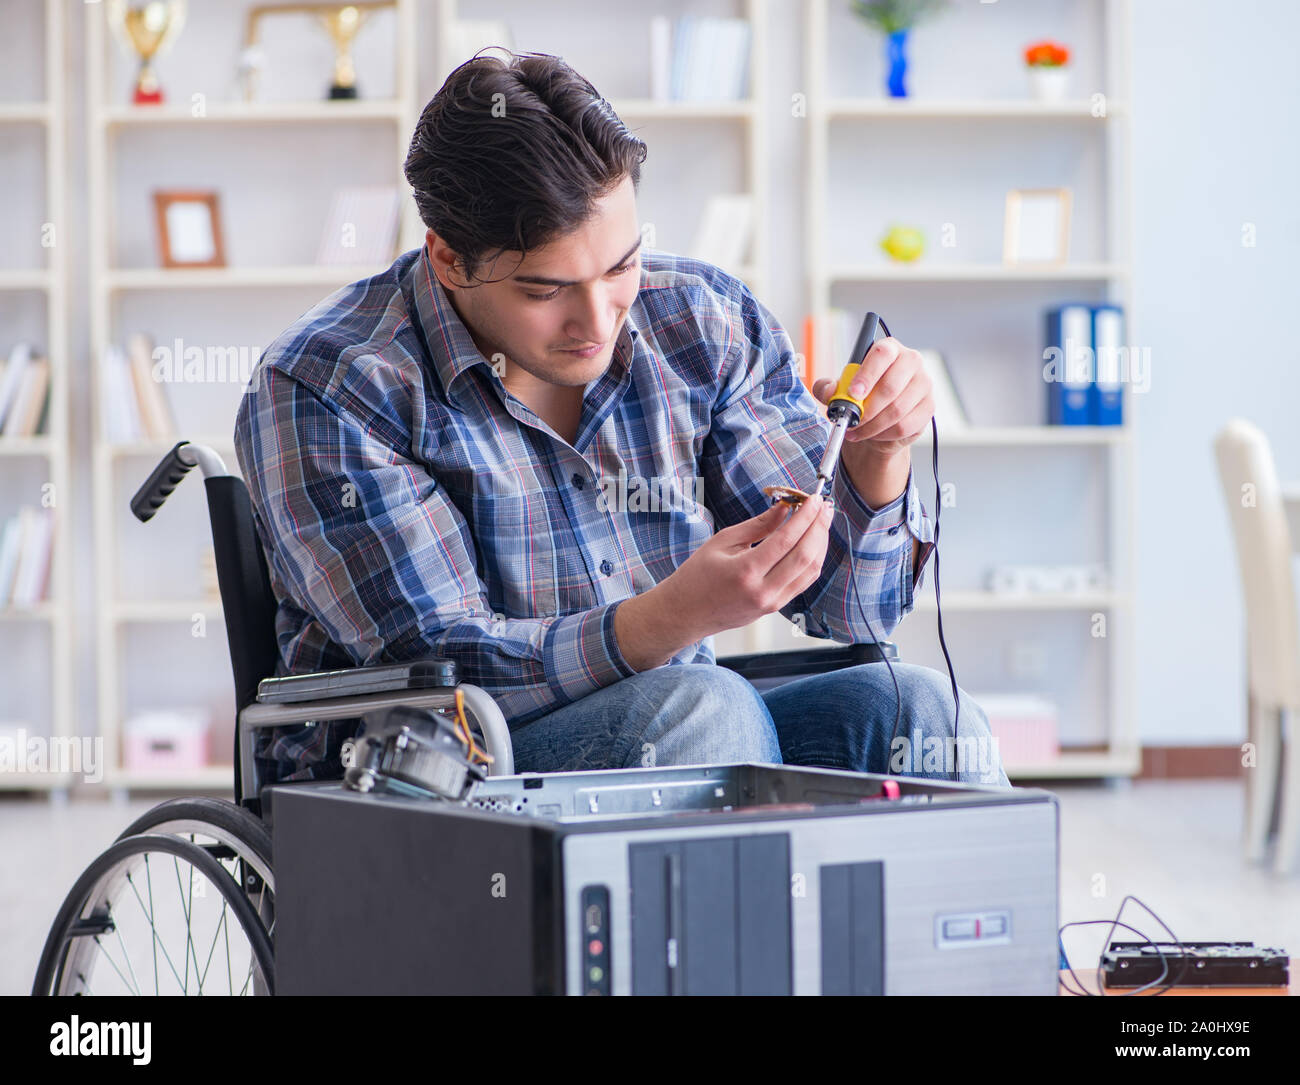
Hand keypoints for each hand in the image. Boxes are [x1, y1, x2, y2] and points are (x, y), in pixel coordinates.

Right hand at [656, 493, 834, 640]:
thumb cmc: (696, 576)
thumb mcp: (722, 542)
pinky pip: (803, 582)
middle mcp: (763, 591)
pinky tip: (812, 543)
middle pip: (805, 555)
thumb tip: (785, 509)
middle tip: (824, 506)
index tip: (813, 499)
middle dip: (819, 527)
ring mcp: (771, 603)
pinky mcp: (775, 608)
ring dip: (820, 543)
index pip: (787, 539)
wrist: (685, 614)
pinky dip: (812, 560)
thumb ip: (757, 525)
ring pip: (810, 571)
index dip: (805, 517)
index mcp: (745, 571)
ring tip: (821, 521)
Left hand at [811, 337, 933, 458]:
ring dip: (872, 426)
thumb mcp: (839, 390)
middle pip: (891, 386)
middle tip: (851, 420)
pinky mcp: (928, 406)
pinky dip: (885, 434)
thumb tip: (829, 390)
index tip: (853, 393)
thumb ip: (827, 387)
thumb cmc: (861, 396)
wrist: (880, 418)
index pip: (881, 354)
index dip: (867, 375)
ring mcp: (923, 383)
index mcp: (889, 349)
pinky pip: (905, 426)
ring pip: (897, 410)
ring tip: (858, 430)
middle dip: (867, 409)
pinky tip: (874, 434)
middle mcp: (911, 361)